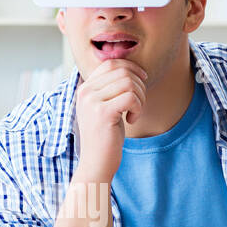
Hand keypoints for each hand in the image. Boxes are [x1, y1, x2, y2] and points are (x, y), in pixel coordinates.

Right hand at [74, 58, 146, 180]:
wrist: (96, 164)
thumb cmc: (104, 137)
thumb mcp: (103, 108)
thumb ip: (111, 89)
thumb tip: (132, 69)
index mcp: (84, 88)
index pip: (111, 63)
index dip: (131, 68)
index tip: (142, 81)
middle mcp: (85, 92)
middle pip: (123, 71)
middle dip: (139, 85)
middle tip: (139, 104)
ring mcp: (92, 102)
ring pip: (129, 83)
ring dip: (140, 98)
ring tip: (134, 113)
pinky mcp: (103, 113)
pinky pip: (131, 98)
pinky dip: (138, 108)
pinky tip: (131, 120)